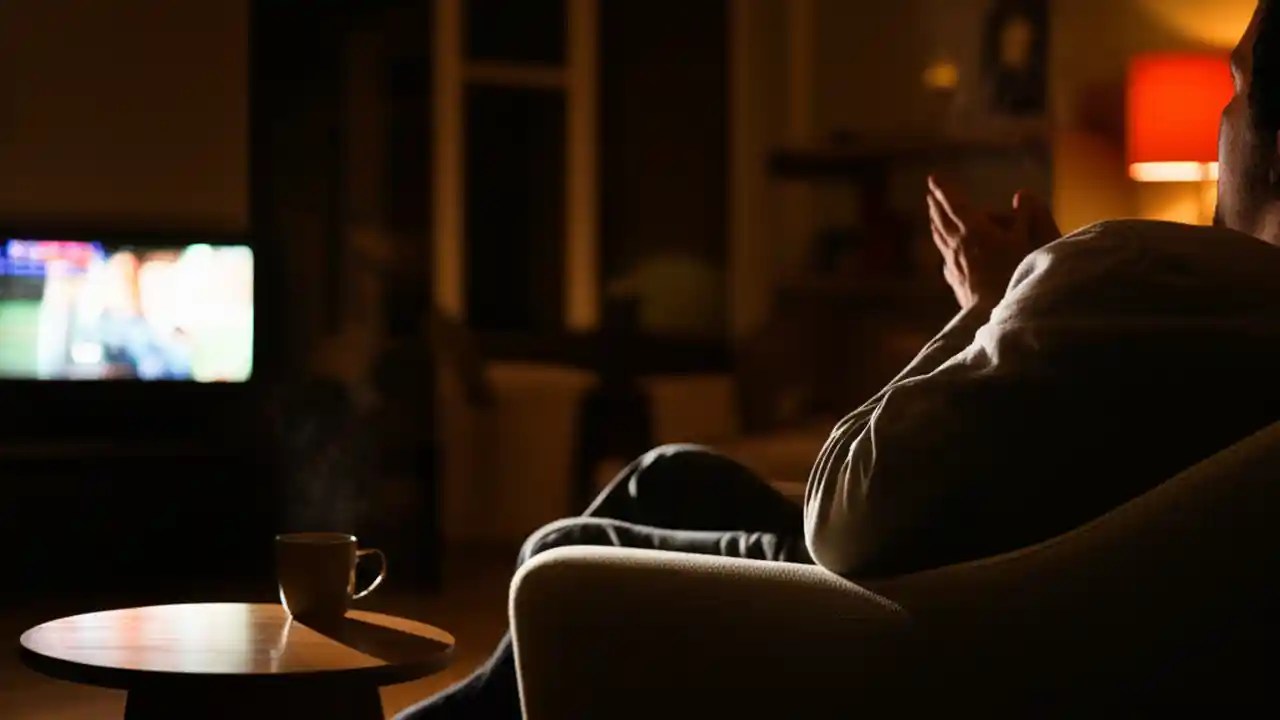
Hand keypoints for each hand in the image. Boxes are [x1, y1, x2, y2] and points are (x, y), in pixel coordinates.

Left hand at [927, 175, 1059, 310]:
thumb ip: (1027, 215)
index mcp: (973, 229)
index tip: (933, 177)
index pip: (954, 203)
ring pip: (941, 239)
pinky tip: (945, 256)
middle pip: (942, 220)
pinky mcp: (955, 280)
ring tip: (934, 219)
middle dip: (937, 205)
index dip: (944, 189)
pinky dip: (944, 249)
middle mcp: (957, 244)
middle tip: (931, 195)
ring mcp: (953, 263)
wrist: (996, 312)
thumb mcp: (1030, 240)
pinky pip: (946, 259)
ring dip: (936, 224)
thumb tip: (1021, 193)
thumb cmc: (1016, 273)